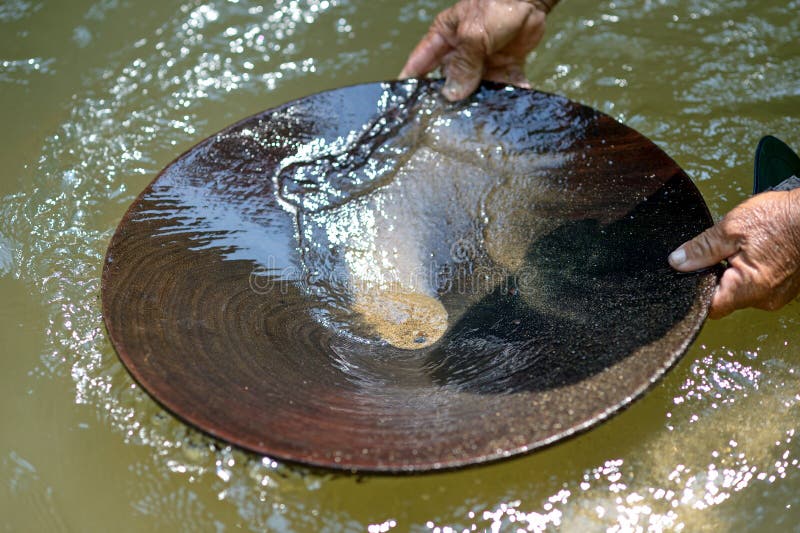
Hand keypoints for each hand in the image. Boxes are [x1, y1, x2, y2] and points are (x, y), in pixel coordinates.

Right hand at [399, 0, 547, 100]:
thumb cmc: (496, 5)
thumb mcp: (474, 34)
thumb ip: (463, 64)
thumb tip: (451, 95)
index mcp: (444, 37)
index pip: (421, 62)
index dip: (411, 81)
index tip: (405, 103)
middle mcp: (461, 52)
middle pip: (450, 81)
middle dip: (452, 98)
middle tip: (450, 117)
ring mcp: (483, 61)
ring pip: (477, 88)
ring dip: (483, 99)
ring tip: (485, 113)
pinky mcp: (504, 66)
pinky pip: (504, 84)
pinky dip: (509, 92)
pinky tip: (514, 100)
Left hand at [668, 190, 799, 317]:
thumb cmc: (780, 219)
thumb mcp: (731, 229)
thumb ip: (701, 249)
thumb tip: (677, 262)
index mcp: (748, 289)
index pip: (710, 307)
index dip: (695, 293)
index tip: (689, 275)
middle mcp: (765, 299)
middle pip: (725, 298)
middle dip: (715, 276)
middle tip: (719, 252)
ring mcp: (778, 295)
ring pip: (742, 290)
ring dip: (735, 272)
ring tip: (741, 248)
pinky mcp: (786, 287)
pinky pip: (759, 285)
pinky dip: (751, 270)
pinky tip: (755, 251)